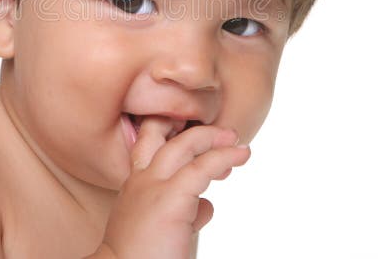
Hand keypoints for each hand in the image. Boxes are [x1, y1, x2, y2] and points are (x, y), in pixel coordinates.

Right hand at [98, 117, 249, 258]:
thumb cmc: (142, 258)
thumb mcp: (162, 227)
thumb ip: (184, 212)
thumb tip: (206, 206)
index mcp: (136, 186)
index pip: (147, 145)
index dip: (170, 133)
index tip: (199, 139)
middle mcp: (141, 180)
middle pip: (160, 133)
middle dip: (194, 130)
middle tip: (224, 134)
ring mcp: (154, 186)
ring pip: (184, 144)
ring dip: (213, 138)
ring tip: (236, 141)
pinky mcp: (172, 197)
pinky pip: (203, 167)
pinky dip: (225, 156)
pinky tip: (242, 154)